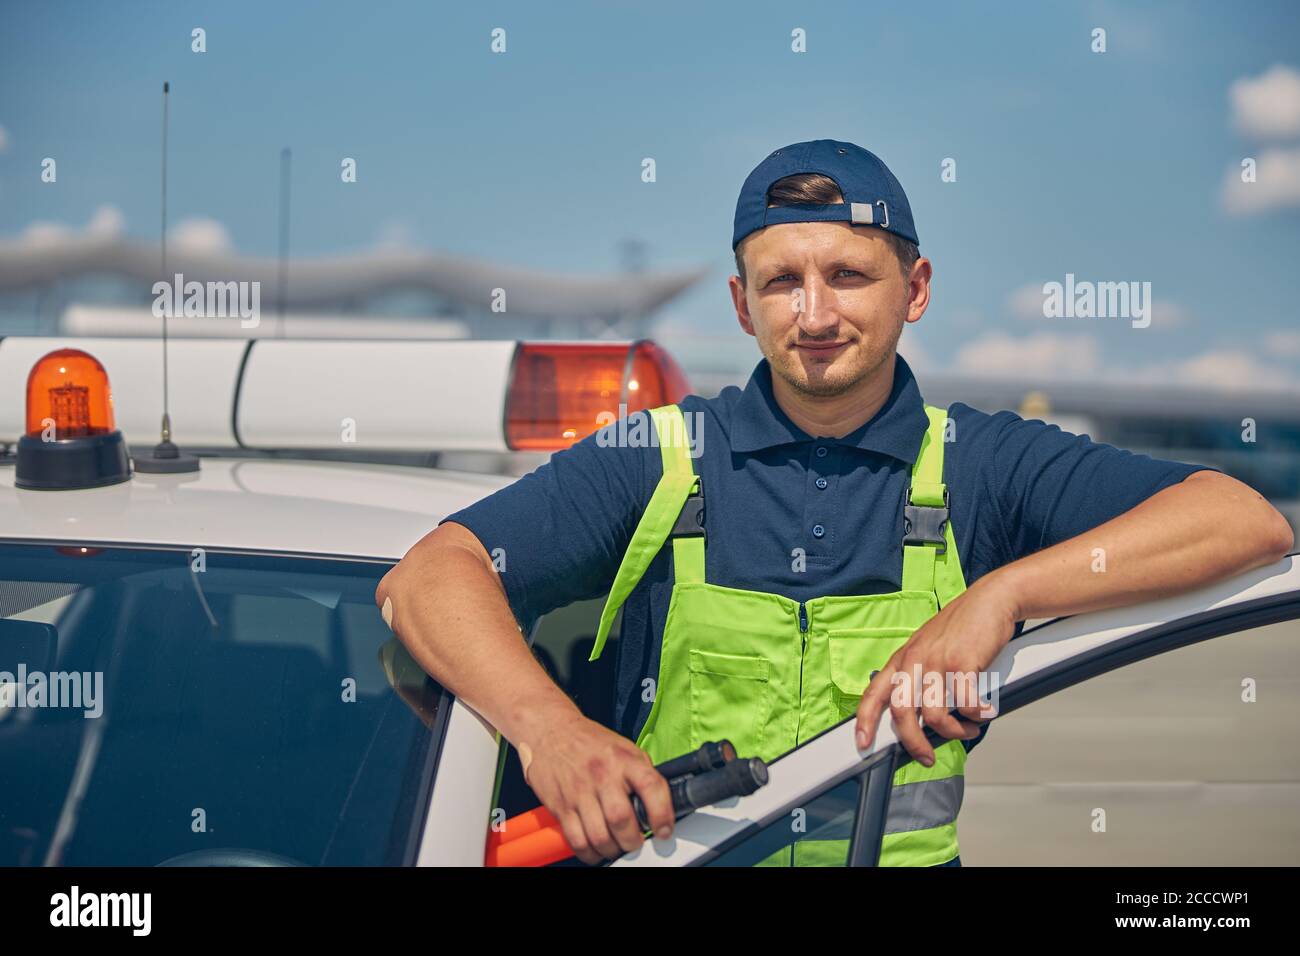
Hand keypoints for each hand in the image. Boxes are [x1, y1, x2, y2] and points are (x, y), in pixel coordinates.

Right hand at [519, 713, 674, 864]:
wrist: (551, 731)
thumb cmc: (591, 742)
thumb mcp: (625, 748)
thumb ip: (642, 774)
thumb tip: (661, 806)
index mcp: (624, 759)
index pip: (651, 787)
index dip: (662, 814)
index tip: (664, 831)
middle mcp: (602, 774)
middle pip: (621, 820)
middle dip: (633, 841)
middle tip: (635, 842)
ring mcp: (579, 791)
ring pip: (599, 836)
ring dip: (612, 850)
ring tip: (616, 846)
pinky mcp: (561, 806)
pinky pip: (577, 840)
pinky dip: (590, 853)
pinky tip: (596, 849)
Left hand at [854, 575, 1018, 765]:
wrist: (989, 601)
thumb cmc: (961, 628)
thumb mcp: (928, 648)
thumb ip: (919, 677)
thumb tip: (920, 716)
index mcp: (902, 659)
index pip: (874, 693)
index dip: (864, 721)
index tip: (862, 743)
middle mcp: (914, 660)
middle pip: (902, 713)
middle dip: (914, 743)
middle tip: (927, 756)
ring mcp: (937, 661)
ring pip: (935, 715)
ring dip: (955, 731)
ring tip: (968, 727)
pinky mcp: (962, 663)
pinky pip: (967, 704)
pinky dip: (978, 715)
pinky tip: (985, 712)